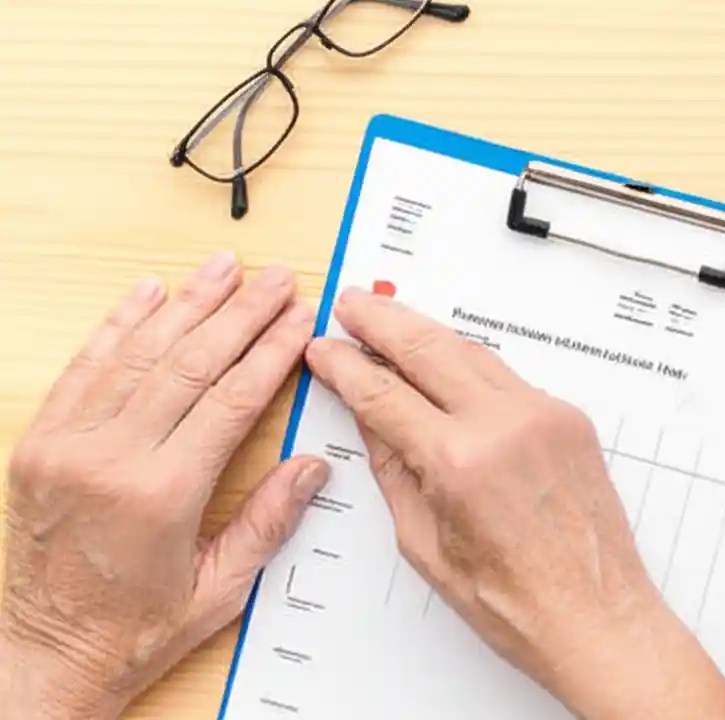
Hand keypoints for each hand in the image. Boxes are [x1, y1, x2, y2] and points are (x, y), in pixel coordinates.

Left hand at [1, 254, 327, 719]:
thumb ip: (268, 522)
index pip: (231, 399)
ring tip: (223, 270)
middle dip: (241, 315)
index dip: (271, 352)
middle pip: (190, 363)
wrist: (47, 652)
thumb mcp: (220, 589)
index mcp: (161, 495)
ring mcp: (68, 446)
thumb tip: (312, 467)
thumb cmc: (133, 630)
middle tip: (274, 281)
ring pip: (138, 353)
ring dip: (186, 304)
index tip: (299, 320)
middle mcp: (109, 460)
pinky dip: (118, 324)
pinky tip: (149, 294)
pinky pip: (85, 368)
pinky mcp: (41, 443)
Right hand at [305, 288, 724, 719]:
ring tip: (392, 320)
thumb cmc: (518, 604)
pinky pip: (509, 378)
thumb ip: (396, 474)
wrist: (597, 618)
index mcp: (460, 462)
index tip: (322, 350)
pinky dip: (471, 363)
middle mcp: (506, 425)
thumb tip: (371, 423)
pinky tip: (448, 360)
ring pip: (473, 352)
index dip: (345, 367)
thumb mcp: (427, 547)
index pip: (383, 395)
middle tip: (352, 306)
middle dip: (383, 322)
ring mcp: (544, 416)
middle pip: (429, 349)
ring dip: (427, 332)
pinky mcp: (570, 419)